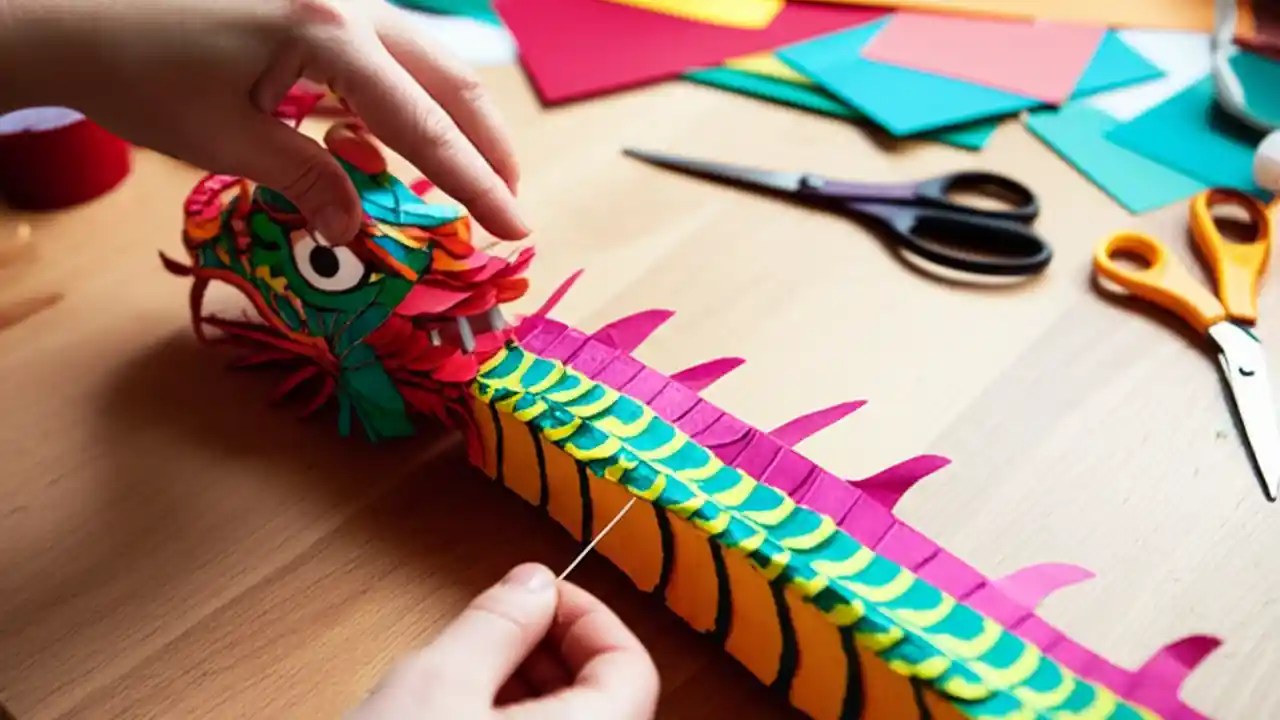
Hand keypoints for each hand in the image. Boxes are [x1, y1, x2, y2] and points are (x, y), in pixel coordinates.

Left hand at [0, 0, 526, 243]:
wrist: (80, 13)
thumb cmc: (143, 72)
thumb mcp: (229, 142)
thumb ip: (310, 182)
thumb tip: (358, 230)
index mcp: (330, 34)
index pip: (425, 125)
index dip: (476, 184)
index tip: (517, 227)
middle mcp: (350, 6)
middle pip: (450, 80)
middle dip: (487, 146)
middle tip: (512, 204)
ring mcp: (339, 2)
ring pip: (427, 66)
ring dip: (453, 125)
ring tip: (471, 181)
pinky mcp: (320, 11)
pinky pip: (388, 62)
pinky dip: (405, 108)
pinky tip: (388, 150)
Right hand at [348, 563, 658, 719]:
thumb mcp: (439, 682)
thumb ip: (498, 622)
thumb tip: (533, 584)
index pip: (632, 666)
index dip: (588, 617)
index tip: (539, 594)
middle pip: (605, 702)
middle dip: (554, 651)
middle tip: (500, 624)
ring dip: (532, 691)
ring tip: (469, 670)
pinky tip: (459, 719)